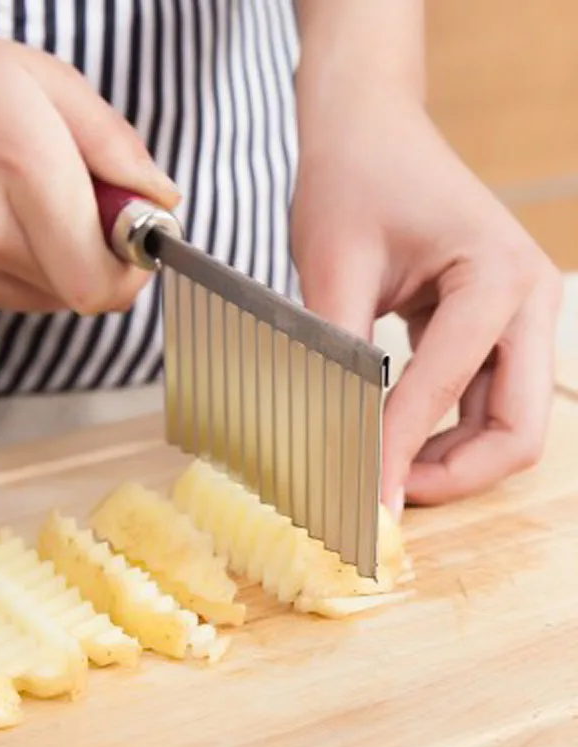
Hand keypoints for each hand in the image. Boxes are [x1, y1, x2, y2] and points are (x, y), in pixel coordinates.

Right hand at [0, 5, 179, 313]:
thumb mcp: (44, 81)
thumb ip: (116, 147)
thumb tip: (161, 202)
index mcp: (22, 174)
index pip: (104, 282)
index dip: (132, 269)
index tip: (133, 237)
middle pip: (82, 296)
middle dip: (99, 260)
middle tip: (79, 210)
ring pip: (45, 300)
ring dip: (56, 264)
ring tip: (21, 205)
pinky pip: (1, 298)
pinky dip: (12, 270)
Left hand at [290, 87, 562, 513]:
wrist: (367, 132)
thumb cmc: (352, 182)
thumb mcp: (335, 269)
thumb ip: (338, 359)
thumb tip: (332, 446)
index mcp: (497, 275)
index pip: (447, 388)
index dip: (398, 451)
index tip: (362, 502)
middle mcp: (528, 296)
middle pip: (516, 426)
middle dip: (454, 473)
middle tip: (385, 497)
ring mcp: (517, 312)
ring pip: (506, 421)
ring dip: (451, 459)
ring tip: (382, 472)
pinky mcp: (492, 322)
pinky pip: (482, 398)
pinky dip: (444, 429)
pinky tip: (393, 438)